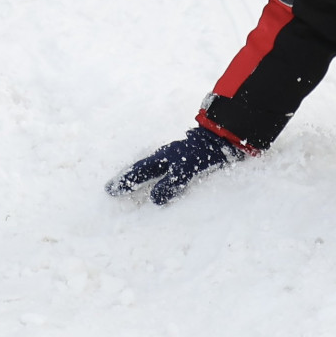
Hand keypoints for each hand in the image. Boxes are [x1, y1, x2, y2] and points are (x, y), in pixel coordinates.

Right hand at [106, 125, 243, 203]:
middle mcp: (166, 157)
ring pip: (154, 170)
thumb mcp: (187, 168)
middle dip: (129, 180)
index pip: (139, 172)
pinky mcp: (188, 162)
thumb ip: (172, 183)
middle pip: (143, 170)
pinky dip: (158, 180)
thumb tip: (154, 199)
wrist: (226, 137)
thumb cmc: (206, 152)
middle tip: (112, 189)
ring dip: (142, 179)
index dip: (126, 182)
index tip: (109, 191)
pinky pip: (167, 172)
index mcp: (163, 158)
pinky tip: (161, 184)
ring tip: (132, 187)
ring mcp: (177, 158)